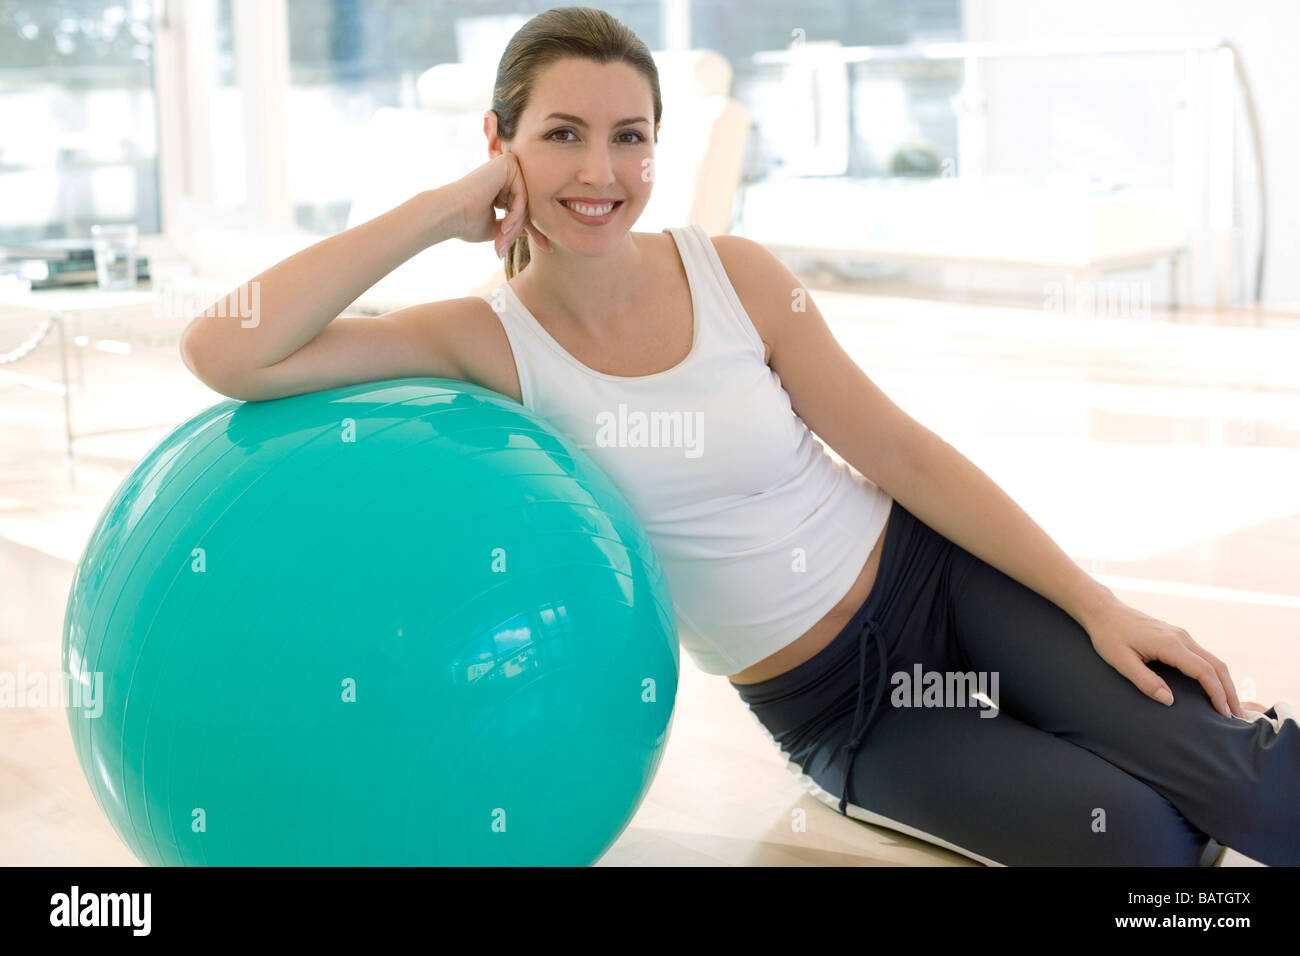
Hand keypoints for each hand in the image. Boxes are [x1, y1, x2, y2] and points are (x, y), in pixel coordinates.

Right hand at [448, 151, 551, 256]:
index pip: (525, 206)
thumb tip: (532, 230)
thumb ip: (514, 225)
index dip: (533, 229)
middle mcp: (507, 171)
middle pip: (528, 204)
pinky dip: (515, 216)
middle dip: (520, 230)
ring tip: (501, 239)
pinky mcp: (508, 164)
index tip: (546, 247)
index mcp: (503, 183)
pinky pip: (522, 196)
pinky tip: (504, 227)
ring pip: (527, 202)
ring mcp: (508, 165)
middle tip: (504, 247)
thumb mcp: (497, 227)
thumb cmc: (466, 223)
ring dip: (516, 226)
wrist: (448, 214)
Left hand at [1082, 598, 1245, 718]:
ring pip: (1213, 660)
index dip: (1217, 694)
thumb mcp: (1121, 662)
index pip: (1204, 671)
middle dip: (1229, 692)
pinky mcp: (1177, 636)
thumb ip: (1145, 681)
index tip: (1224, 715)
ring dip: (1224, 683)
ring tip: (1230, 707)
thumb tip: (1169, 701)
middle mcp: (1181, 637)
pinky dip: (1215, 673)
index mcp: (1170, 644)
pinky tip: (1215, 688)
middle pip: (1217, 666)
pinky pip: (1203, 656)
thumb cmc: (1108, 636)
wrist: (1103, 611)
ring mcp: (1181, 635)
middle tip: (1238, 717)